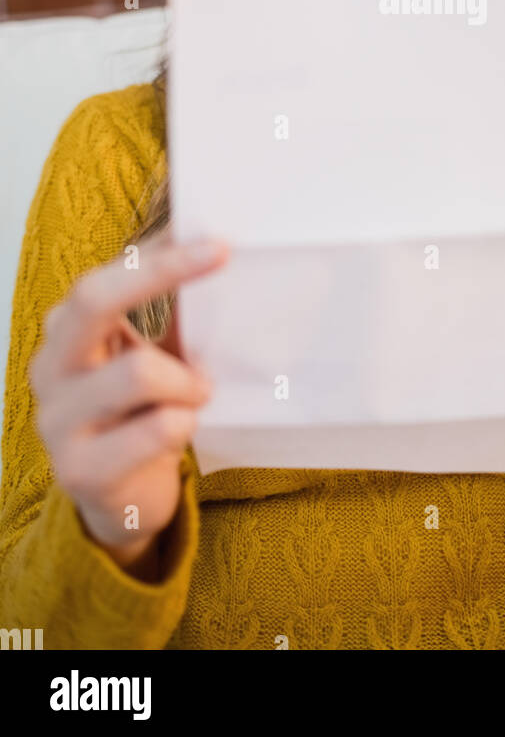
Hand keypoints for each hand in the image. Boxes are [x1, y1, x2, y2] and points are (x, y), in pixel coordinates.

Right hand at [30, 232, 229, 571]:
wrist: (125, 499)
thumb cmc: (144, 414)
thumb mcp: (158, 352)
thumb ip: (175, 308)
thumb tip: (212, 245)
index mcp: (67, 332)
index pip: (104, 277)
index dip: (158, 253)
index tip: (214, 237)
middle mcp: (50, 367)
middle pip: (92, 301)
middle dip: (161, 273)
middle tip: (221, 258)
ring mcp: (57, 420)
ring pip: (138, 371)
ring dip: (188, 379)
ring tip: (200, 392)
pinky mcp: (78, 469)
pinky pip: (154, 429)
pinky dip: (184, 422)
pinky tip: (185, 427)